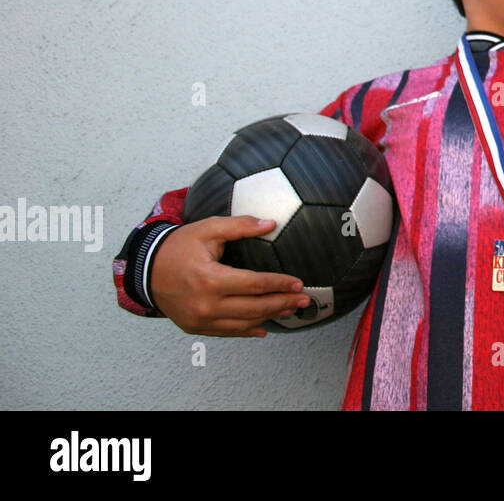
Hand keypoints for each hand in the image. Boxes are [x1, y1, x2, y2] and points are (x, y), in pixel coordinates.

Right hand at [150, 216, 307, 336]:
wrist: (145, 270)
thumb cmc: (178, 247)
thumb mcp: (208, 229)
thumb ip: (240, 226)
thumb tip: (270, 223)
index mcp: (211, 279)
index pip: (255, 284)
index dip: (280, 284)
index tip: (298, 283)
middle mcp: (206, 304)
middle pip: (255, 308)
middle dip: (283, 303)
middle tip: (304, 300)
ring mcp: (200, 319)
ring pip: (244, 323)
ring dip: (270, 317)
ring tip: (291, 309)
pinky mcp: (195, 327)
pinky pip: (227, 333)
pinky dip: (248, 330)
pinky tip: (264, 327)